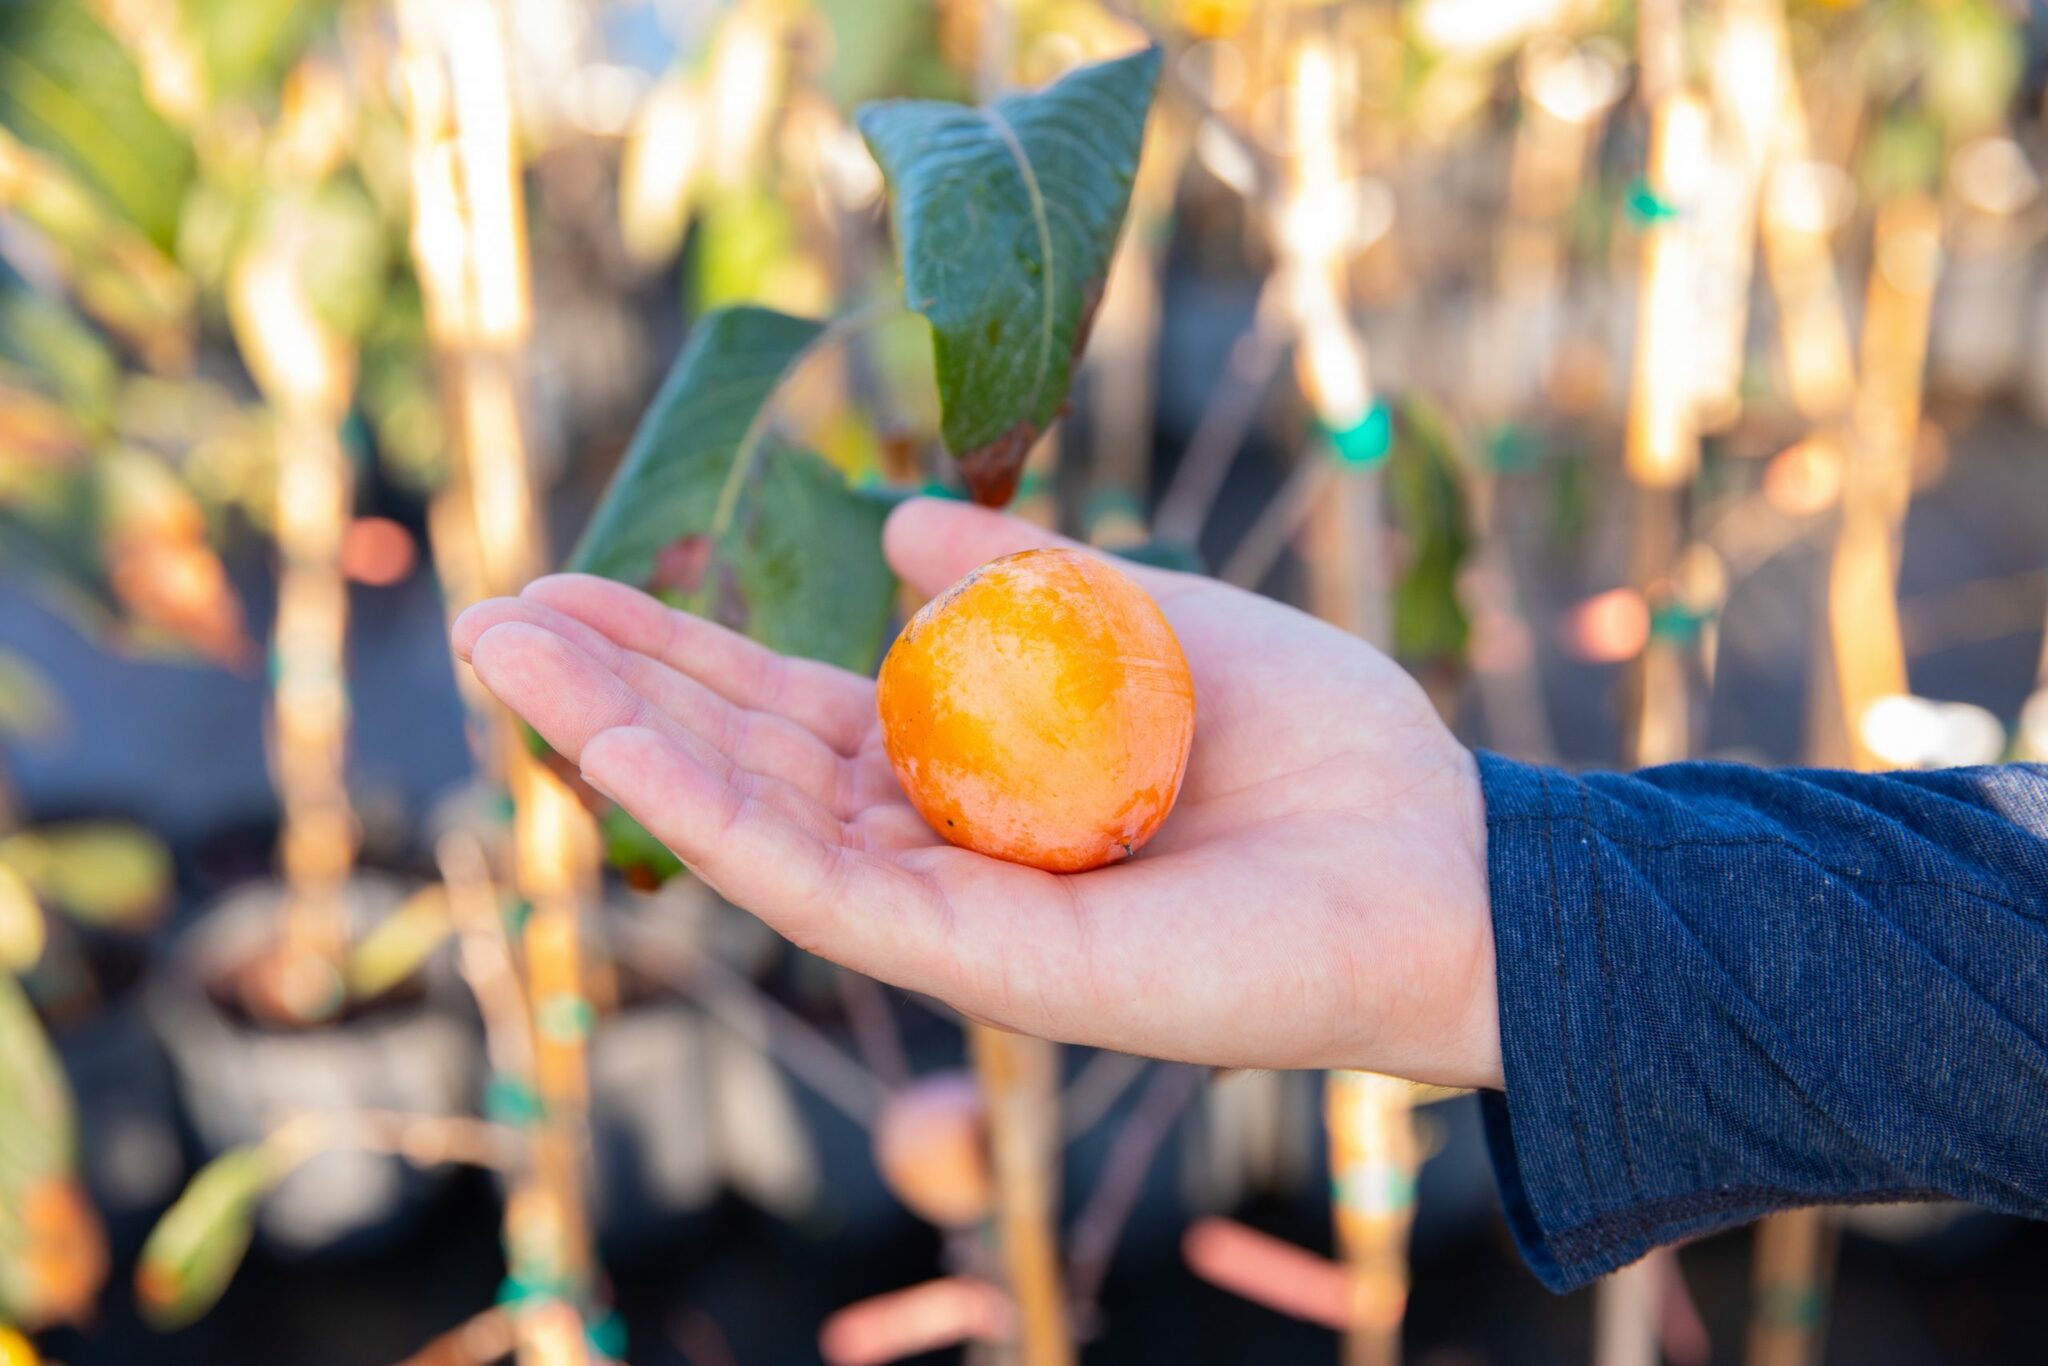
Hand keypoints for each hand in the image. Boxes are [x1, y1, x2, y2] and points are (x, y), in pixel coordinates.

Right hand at [452, 498, 1499, 1088]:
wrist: (1437, 856)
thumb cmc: (1318, 744)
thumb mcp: (1150, 615)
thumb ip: (1020, 578)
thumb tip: (900, 526)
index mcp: (974, 770)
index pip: (793, 714)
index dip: (683, 654)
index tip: (577, 588)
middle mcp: (942, 850)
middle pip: (745, 771)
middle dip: (619, 695)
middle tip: (488, 620)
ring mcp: (955, 916)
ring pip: (756, 834)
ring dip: (626, 748)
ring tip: (509, 659)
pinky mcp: (989, 969)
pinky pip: (829, 893)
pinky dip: (719, 824)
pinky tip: (625, 750)